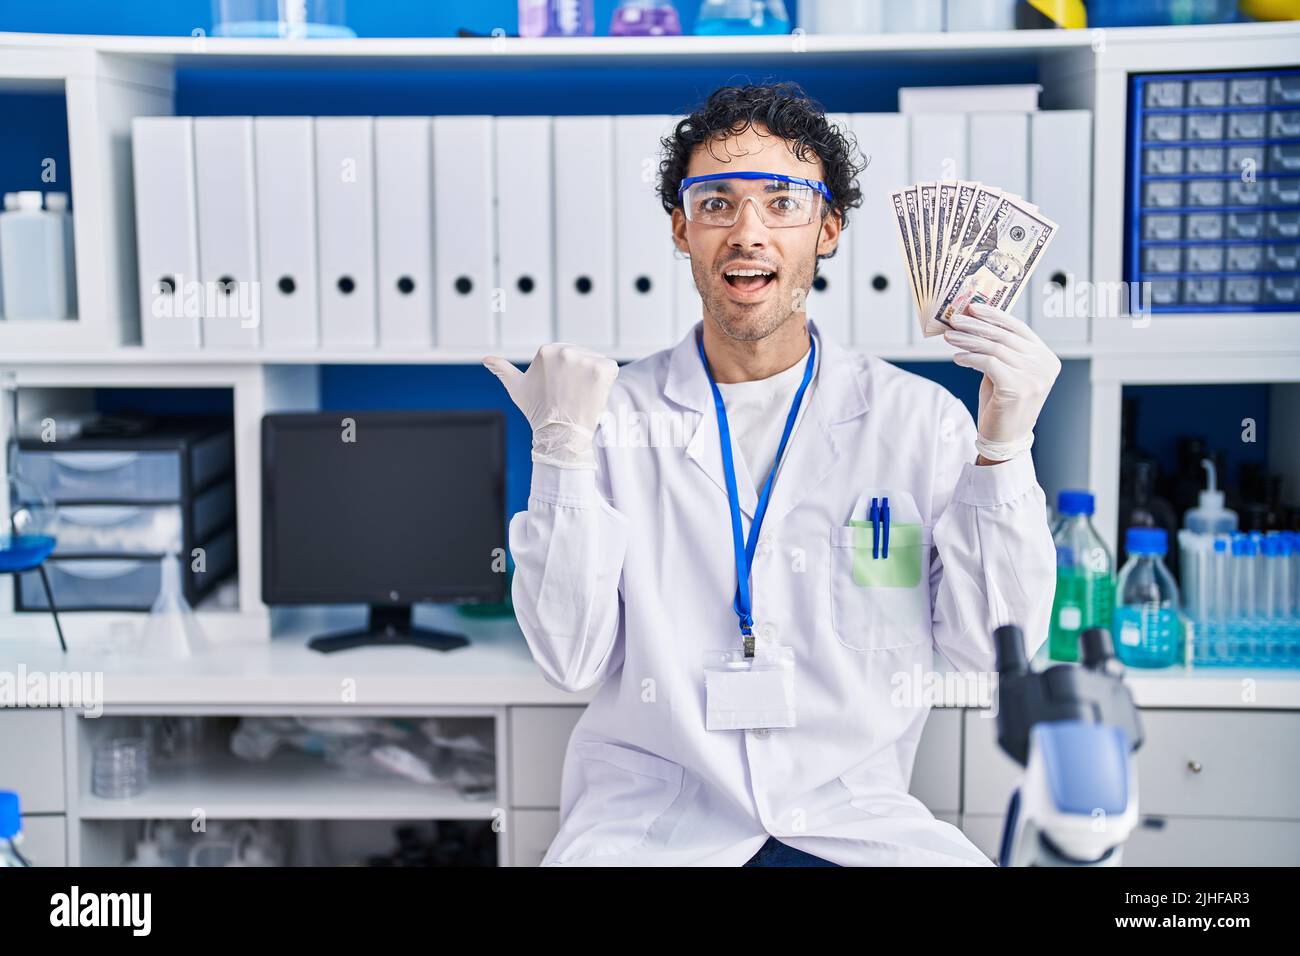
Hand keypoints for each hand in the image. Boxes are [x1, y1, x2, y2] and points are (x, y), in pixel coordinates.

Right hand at [484, 343, 618, 469]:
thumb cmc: (538, 413)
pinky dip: (608, 382)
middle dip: (581, 375)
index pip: (566, 355)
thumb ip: (501, 370)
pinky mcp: (603, 370)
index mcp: (546, 351)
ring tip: (582, 396)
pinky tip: (595, 394)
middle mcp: (565, 351)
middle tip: (572, 395)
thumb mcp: (517, 388)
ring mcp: (585, 360)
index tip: (562, 390)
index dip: (567, 374)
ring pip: (597, 363)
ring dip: (594, 379)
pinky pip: (611, 369)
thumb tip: (486, 359)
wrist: (559, 435)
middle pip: (583, 357)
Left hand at [943, 303, 1060, 456]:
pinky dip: (970, 358)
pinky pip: (988, 363)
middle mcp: (1044, 365)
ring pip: (994, 348)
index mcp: (1046, 358)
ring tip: (949, 337)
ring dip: (968, 340)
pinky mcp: (1017, 387)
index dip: (995, 316)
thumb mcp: (1005, 372)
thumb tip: (976, 323)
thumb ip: (1000, 350)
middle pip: (1004, 337)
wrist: (1005, 440)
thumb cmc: (1002, 404)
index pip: (1019, 329)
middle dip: (976, 326)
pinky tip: (957, 357)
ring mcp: (1034, 377)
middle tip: (955, 320)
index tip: (973, 308)